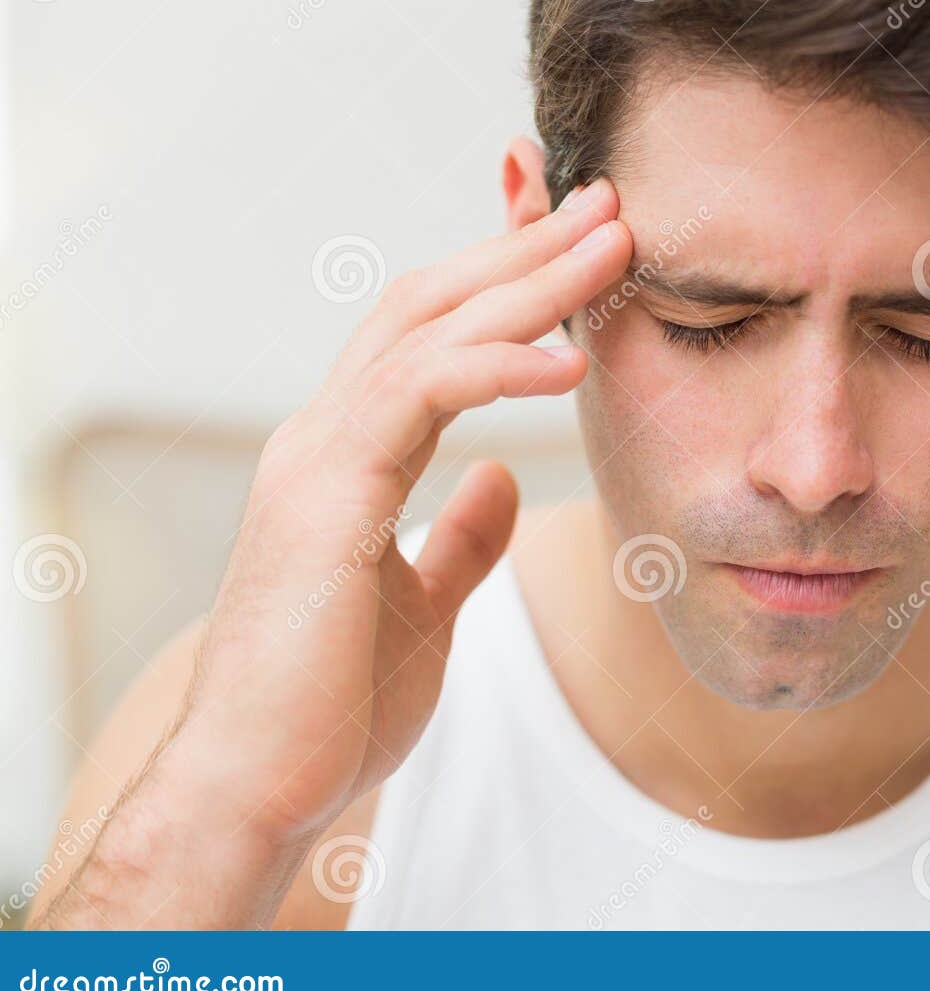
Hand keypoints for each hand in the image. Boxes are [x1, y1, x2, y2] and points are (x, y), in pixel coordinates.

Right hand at [170, 181, 631, 842]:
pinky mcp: (324, 497)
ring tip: (609, 242)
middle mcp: (326, 434)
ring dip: (525, 280)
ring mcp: (316, 457)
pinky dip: (494, 367)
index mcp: (349, 453)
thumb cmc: (333, 703)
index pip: (431, 334)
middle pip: (431, 304)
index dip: (504, 278)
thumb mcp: (425, 603)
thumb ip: (459, 537)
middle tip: (607, 203)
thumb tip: (501, 478)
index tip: (579, 240)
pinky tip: (565, 359)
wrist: (259, 786)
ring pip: (426, 329)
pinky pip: (417, 397)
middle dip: (524, 248)